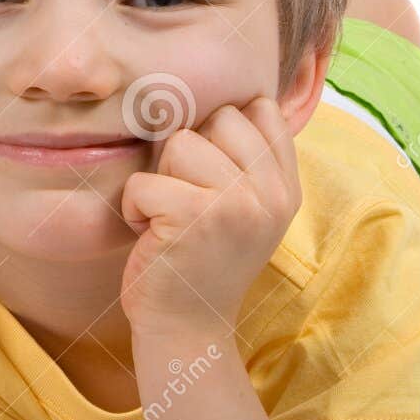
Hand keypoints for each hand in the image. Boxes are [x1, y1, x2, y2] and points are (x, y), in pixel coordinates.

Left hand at [118, 96, 300, 339]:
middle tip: (186, 203)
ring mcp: (238, 205)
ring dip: (158, 181)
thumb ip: (243, 157)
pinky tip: (151, 236)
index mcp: (285, 187)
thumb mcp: (241, 206)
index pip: (259, 109)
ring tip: (169, 219)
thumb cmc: (198, 259)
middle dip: (186, 154)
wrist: (186, 329)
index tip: (208, 174)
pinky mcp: (196, 218)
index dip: (220, 130)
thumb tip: (212, 91)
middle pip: (217, 118)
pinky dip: (133, 208)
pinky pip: (144, 181)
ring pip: (179, 143)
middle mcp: (271, 194)